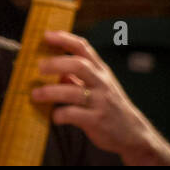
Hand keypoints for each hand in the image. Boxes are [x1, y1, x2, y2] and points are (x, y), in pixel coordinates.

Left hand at [31, 30, 169, 165]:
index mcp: (100, 71)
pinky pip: (75, 114)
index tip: (46, 35)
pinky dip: (61, 114)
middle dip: (56, 63)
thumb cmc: (109, 106)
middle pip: (79, 65)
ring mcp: (100, 102)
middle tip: (39, 67)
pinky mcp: (97, 121)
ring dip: (51, 92)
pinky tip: (55, 116)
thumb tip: (56, 71)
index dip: (64, 39)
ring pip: (74, 92)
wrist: (134, 134)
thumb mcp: (98, 86)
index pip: (83, 48)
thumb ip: (78, 77)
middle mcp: (101, 83)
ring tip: (35, 94)